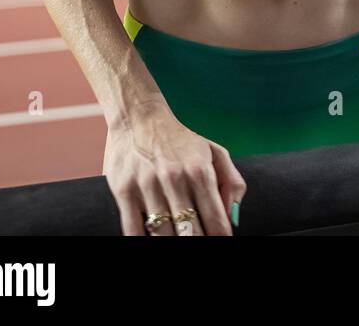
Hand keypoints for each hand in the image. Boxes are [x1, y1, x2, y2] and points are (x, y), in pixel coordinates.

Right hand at [103, 101, 246, 236]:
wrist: (139, 117)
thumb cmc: (181, 141)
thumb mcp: (214, 153)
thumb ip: (231, 184)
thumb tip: (233, 218)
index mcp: (200, 171)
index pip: (216, 222)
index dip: (220, 238)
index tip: (219, 241)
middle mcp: (175, 179)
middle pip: (191, 233)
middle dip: (198, 242)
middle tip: (197, 238)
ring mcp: (148, 186)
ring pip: (162, 236)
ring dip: (172, 242)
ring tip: (177, 235)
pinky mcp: (124, 191)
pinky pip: (133, 231)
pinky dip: (144, 240)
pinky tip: (153, 237)